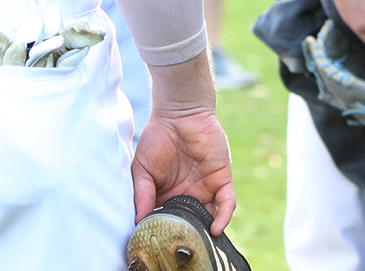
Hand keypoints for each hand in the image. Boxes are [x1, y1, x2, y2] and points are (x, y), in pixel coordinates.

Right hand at [132, 107, 236, 234]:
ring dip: (207, 231)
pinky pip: (226, 203)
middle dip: (189, 236)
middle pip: (192, 223)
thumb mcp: (142, 168)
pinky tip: (215, 228)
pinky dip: (224, 217)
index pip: (169, 220)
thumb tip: (138, 220)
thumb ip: (142, 194)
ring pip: (210, 217)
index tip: (160, 245)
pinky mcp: (221, 180)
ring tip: (200, 245)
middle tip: (183, 250)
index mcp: (168, 195)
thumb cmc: (157, 138)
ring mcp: (206, 189)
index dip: (167, 232)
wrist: (179, 113)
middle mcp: (188, 195)